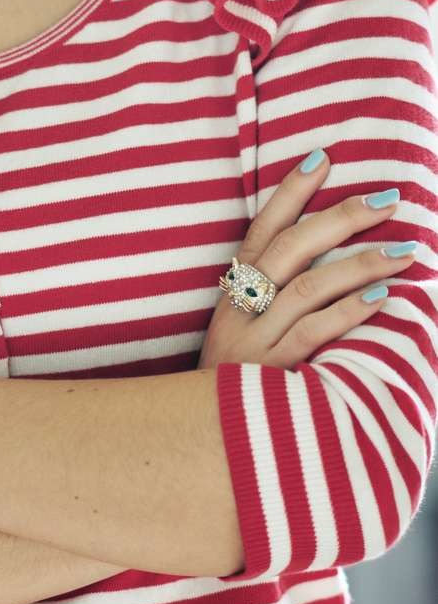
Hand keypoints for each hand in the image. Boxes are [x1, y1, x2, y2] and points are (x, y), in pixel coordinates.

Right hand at [199, 154, 411, 370]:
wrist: (197, 447)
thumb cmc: (231, 388)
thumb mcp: (239, 338)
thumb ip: (270, 302)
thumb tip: (325, 266)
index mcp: (232, 293)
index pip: (262, 230)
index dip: (290, 192)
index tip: (322, 156)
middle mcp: (240, 309)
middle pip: (290, 248)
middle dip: (341, 217)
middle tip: (388, 198)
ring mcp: (254, 340)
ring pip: (309, 286)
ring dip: (362, 262)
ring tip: (408, 249)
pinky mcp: (271, 373)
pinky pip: (314, 332)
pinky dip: (350, 310)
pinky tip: (384, 296)